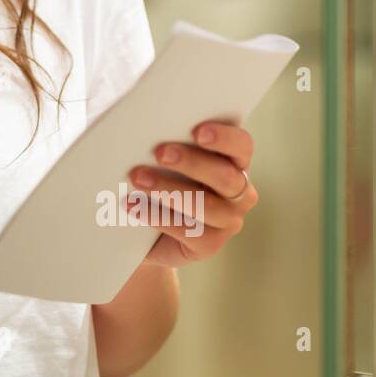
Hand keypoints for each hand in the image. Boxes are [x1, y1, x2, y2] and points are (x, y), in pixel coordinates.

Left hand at [127, 121, 257, 268]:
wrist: (148, 234)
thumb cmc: (160, 184)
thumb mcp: (167, 163)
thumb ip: (170, 146)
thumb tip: (143, 132)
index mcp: (234, 163)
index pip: (241, 145)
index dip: (224, 138)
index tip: (197, 131)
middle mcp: (239, 192)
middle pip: (224, 176)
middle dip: (191, 162)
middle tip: (159, 152)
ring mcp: (228, 221)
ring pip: (204, 204)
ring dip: (168, 189)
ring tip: (137, 178)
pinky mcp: (210, 245)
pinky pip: (188, 230)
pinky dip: (157, 216)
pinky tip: (133, 206)